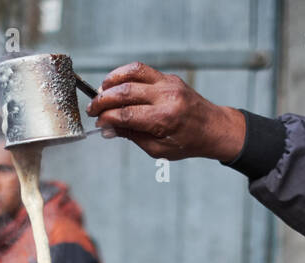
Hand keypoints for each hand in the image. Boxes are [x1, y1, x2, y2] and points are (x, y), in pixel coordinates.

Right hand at [87, 62, 245, 161]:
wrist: (213, 127)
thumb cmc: (187, 142)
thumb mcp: (158, 149)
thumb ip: (132, 136)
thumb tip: (108, 128)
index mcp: (165, 119)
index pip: (126, 114)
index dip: (107, 118)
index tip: (98, 123)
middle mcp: (166, 97)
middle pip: (126, 92)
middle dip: (104, 100)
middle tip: (92, 109)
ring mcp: (168, 83)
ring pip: (132, 73)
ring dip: (112, 81)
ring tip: (100, 92)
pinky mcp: (168, 77)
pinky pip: (142, 70)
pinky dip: (124, 75)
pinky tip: (115, 84)